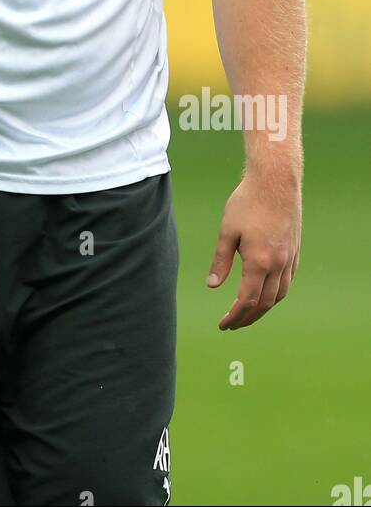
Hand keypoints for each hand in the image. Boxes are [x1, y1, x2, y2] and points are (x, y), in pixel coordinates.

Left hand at [206, 174, 301, 329]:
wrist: (276, 181)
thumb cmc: (248, 202)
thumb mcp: (227, 230)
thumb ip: (221, 260)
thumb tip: (212, 285)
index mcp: (259, 262)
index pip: (247, 301)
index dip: (234, 316)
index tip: (223, 325)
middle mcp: (278, 265)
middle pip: (264, 303)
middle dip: (247, 318)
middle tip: (233, 324)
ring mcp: (290, 259)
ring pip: (279, 295)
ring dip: (263, 308)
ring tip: (247, 313)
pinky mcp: (295, 251)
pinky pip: (287, 281)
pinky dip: (275, 293)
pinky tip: (265, 292)